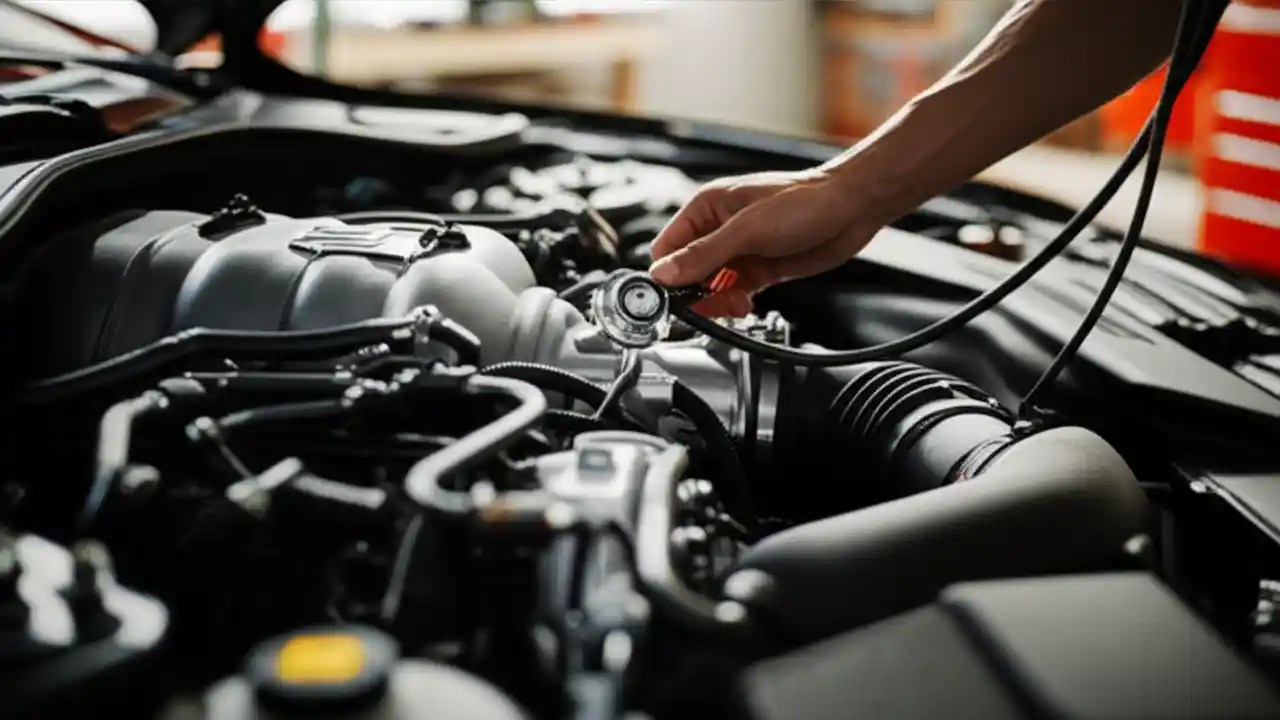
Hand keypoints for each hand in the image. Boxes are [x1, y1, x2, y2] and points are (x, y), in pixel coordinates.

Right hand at [647, 168, 883, 316]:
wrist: (850, 209)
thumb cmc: (805, 201)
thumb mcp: (747, 230)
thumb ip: (703, 255)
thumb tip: (664, 274)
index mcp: (707, 208)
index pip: (668, 247)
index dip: (667, 274)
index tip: (675, 296)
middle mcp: (719, 229)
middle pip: (687, 271)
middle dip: (696, 292)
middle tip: (711, 303)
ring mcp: (739, 250)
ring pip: (710, 287)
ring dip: (717, 301)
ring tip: (734, 304)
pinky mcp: (758, 269)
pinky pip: (733, 293)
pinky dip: (734, 303)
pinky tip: (744, 304)